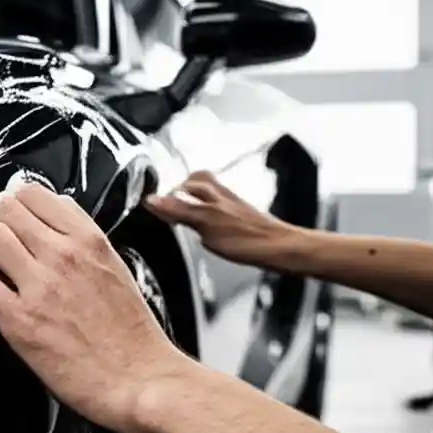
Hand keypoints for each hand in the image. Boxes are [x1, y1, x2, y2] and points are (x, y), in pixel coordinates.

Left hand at [0, 184, 195, 431]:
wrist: (141, 380)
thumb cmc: (133, 337)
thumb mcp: (116, 270)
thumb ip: (83, 245)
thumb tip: (54, 227)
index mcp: (90, 240)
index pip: (35, 193)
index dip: (17, 204)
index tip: (16, 218)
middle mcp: (63, 256)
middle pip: (6, 209)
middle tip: (2, 244)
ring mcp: (40, 286)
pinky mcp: (20, 321)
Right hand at [145, 170, 302, 268]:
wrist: (280, 249)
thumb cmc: (246, 238)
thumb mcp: (205, 223)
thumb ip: (178, 211)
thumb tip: (151, 200)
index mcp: (213, 193)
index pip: (186, 183)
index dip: (170, 190)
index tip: (152, 200)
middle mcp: (224, 197)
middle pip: (200, 184)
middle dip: (185, 188)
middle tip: (169, 198)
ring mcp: (235, 209)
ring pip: (211, 196)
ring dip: (197, 201)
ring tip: (185, 212)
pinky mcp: (243, 223)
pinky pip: (221, 212)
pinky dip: (210, 216)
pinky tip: (208, 230)